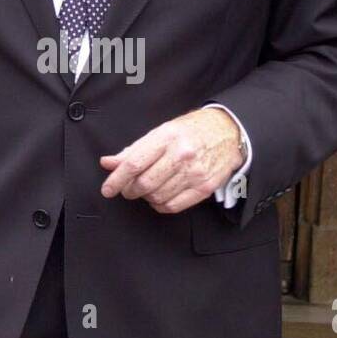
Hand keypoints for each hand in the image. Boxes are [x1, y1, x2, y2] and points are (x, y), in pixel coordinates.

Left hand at [99, 108, 242, 214]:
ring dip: (145, 197)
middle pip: (145, 183)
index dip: (117, 179)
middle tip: (127, 189)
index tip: (108, 189)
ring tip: (147, 189)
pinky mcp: (204, 187)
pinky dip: (160, 205)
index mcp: (167, 137)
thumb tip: (108, 163)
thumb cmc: (191, 130)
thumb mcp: (161, 132)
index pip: (135, 162)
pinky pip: (173, 206)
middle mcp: (181, 154)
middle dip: (130, 190)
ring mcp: (195, 172)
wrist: (228, 132)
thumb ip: (134, 149)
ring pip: (157, 196)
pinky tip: (159, 197)